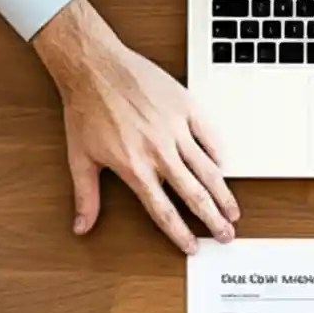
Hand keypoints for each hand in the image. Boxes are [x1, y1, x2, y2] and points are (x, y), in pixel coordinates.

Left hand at [32, 0, 239, 253]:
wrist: (94, 66)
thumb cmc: (86, 108)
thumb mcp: (80, 157)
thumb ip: (86, 196)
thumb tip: (81, 226)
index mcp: (134, 167)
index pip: (163, 211)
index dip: (181, 234)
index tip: (193, 246)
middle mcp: (158, 151)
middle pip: (194, 196)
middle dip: (213, 220)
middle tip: (226, 235)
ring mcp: (175, 129)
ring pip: (207, 170)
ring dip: (223, 194)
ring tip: (233, 210)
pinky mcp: (184, 107)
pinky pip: (209, 135)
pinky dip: (219, 153)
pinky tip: (223, 167)